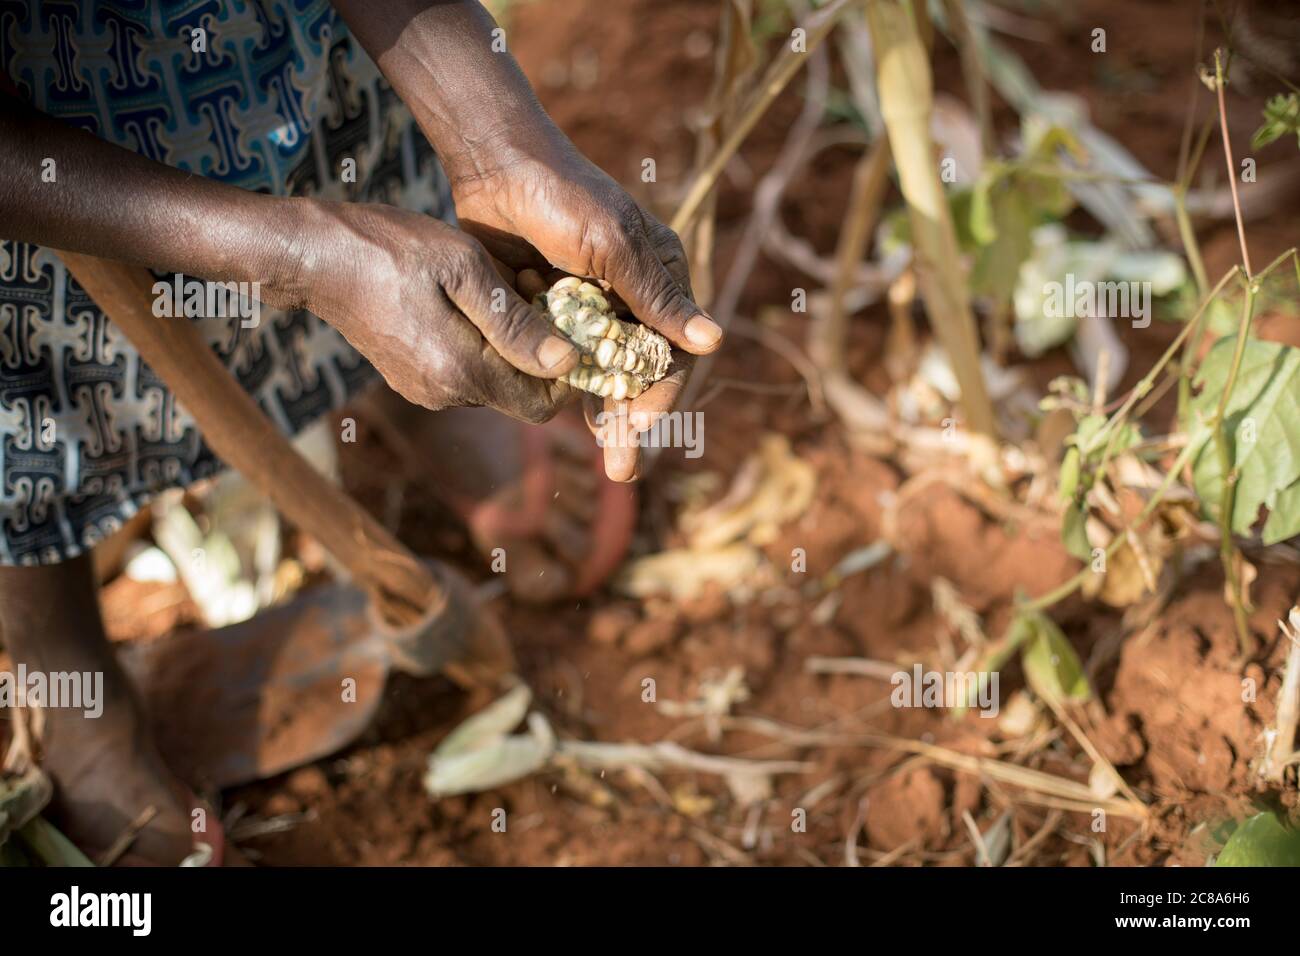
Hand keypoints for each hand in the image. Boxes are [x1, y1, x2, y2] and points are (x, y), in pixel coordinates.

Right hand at [296, 199, 579, 422]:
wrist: (316, 257)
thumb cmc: (392, 250)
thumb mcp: (465, 270)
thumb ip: (517, 323)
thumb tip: (568, 362)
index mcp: (462, 372)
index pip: (543, 404)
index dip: (564, 372)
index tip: (562, 320)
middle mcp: (445, 395)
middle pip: (519, 392)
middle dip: (535, 349)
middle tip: (526, 287)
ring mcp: (425, 391)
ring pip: (493, 379)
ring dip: (506, 342)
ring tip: (494, 284)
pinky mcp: (411, 379)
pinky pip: (464, 372)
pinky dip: (478, 343)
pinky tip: (464, 299)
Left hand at [452, 139, 719, 479]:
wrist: (496, 167)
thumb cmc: (563, 196)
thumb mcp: (614, 246)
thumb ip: (656, 298)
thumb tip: (713, 343)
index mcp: (661, 277)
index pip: (672, 349)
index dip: (660, 392)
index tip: (641, 423)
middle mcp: (631, 298)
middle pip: (640, 374)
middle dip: (634, 423)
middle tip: (622, 470)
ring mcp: (590, 309)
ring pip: (604, 377)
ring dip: (605, 417)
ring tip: (605, 460)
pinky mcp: (551, 314)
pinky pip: (564, 363)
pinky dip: (564, 386)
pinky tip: (560, 412)